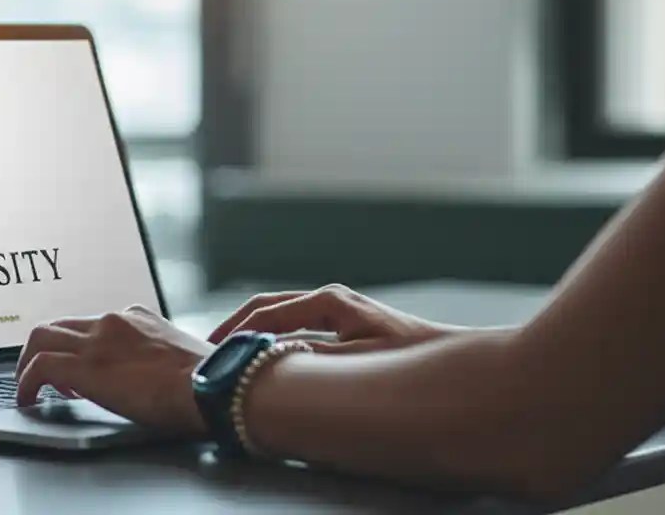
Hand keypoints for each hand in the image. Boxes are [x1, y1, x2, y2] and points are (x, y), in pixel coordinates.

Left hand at [15, 305, 214, 435]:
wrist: (215, 386)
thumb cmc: (211, 381)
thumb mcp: (184, 359)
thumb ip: (162, 361)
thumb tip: (164, 381)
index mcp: (137, 318)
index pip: (93, 323)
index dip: (78, 346)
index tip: (76, 371)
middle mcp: (113, 322)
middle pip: (59, 325)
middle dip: (45, 348)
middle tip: (42, 376)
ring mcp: (97, 342)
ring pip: (40, 337)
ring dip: (28, 363)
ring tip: (28, 387)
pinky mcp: (85, 367)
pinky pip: (39, 367)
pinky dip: (26, 382)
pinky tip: (28, 399)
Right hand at [208, 284, 459, 353]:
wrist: (457, 364)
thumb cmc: (413, 365)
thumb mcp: (358, 363)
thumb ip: (308, 359)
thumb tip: (266, 357)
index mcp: (329, 302)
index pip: (266, 314)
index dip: (235, 334)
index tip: (210, 355)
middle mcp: (332, 300)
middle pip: (269, 307)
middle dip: (236, 328)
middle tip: (206, 354)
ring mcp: (341, 310)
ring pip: (282, 316)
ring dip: (254, 334)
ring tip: (230, 357)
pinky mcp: (350, 326)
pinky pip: (299, 328)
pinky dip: (275, 340)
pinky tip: (269, 361)